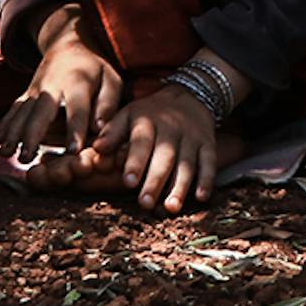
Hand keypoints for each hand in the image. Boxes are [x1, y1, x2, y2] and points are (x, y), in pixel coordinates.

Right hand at [0, 9, 121, 183]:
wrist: (68, 45)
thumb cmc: (96, 70)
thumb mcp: (111, 80)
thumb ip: (108, 104)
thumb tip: (100, 128)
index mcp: (77, 82)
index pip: (77, 108)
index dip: (75, 129)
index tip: (73, 151)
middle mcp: (52, 86)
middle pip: (41, 111)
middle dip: (32, 134)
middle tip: (27, 157)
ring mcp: (35, 90)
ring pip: (22, 112)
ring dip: (12, 133)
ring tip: (6, 153)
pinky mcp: (26, 94)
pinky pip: (13, 110)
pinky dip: (3, 126)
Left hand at [90, 80, 222, 214]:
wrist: (188, 96)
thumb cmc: (149, 115)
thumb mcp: (128, 116)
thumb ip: (111, 133)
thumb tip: (96, 150)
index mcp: (147, 121)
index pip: (141, 143)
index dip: (135, 162)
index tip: (128, 182)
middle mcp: (170, 129)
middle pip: (164, 157)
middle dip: (155, 180)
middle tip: (145, 203)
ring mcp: (192, 137)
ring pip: (187, 163)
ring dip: (180, 186)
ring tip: (170, 208)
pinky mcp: (208, 144)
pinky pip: (209, 162)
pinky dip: (206, 180)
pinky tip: (201, 198)